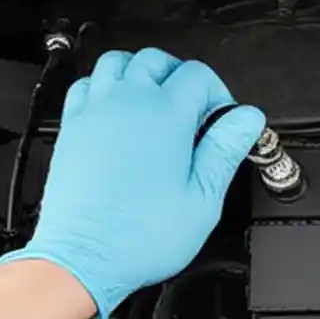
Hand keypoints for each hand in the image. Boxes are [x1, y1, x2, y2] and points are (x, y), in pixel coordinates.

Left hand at [0, 48, 264, 318]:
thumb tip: (247, 118)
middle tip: (194, 110)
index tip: (221, 120)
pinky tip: (120, 110)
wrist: (83, 258)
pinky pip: (88, 83)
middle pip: (158, 60)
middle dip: (182, 77)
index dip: (218, 94)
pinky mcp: (72, 127)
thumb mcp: (203, 199)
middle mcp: (127, 104)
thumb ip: (225, 149)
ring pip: (119, 62)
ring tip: (157, 101)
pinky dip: (108, 86)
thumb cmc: (138, 237)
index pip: (198, 75)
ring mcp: (95, 112)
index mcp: (166, 116)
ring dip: (143, 74)